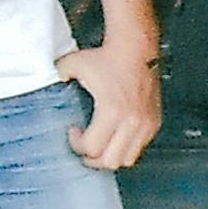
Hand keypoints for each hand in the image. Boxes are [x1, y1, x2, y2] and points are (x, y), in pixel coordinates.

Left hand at [59, 30, 160, 169]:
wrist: (136, 47)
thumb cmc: (108, 56)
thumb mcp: (74, 64)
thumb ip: (59, 75)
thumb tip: (53, 82)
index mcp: (112, 111)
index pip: (92, 148)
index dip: (77, 145)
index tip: (74, 133)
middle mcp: (131, 121)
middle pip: (110, 161)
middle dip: (93, 158)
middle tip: (85, 147)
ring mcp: (145, 123)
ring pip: (127, 159)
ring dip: (112, 156)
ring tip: (102, 146)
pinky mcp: (154, 121)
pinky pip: (140, 147)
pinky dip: (127, 148)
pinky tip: (117, 137)